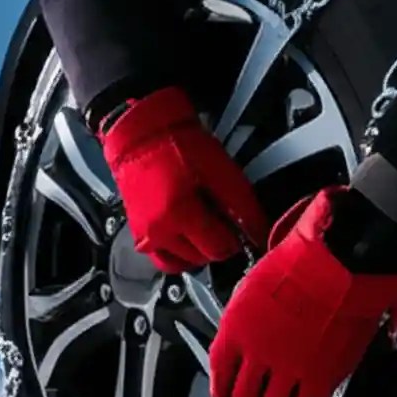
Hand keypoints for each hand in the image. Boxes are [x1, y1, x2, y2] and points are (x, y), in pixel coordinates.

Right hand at [98, 87, 267, 273]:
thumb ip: (242, 206)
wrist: (142, 134)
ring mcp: (145, 237)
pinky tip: (187, 237)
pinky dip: (179, 254)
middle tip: (220, 218)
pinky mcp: (138, 235)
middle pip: (203, 258)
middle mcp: (158, 232)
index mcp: (179, 213)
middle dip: (217, 243)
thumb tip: (259, 233)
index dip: (235, 240)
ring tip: (203, 225)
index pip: (219, 249)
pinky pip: (164, 259)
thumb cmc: (179, 144)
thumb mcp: (220, 170)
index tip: (238, 227)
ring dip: (199, 250)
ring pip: (184, 262)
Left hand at [208, 188, 396, 396]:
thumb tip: (243, 337)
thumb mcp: (253, 287)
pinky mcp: (320, 378)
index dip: (220, 390)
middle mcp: (257, 354)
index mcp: (235, 330)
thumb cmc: (299, 263)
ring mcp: (288, 369)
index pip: (219, 373)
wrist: (339, 264)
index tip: (222, 396)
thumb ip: (244, 320)